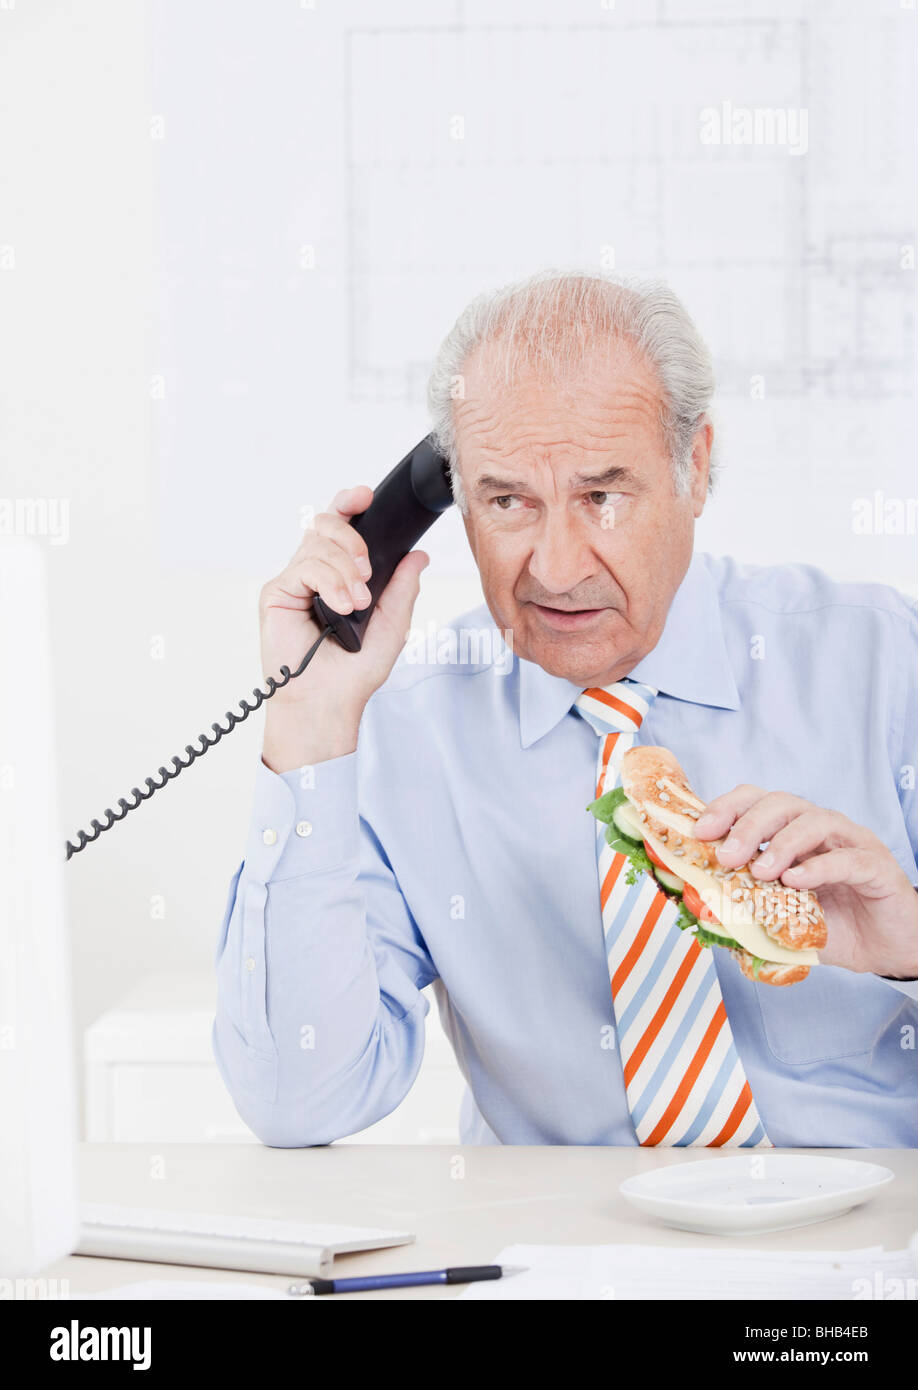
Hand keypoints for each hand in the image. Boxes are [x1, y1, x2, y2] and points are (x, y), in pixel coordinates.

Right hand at [259, 485, 427, 770]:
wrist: (329, 701)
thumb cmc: (356, 670)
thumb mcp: (393, 623)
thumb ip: (402, 587)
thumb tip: (419, 555)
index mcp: (340, 574)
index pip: (341, 526)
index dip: (349, 503)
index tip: (366, 496)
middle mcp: (315, 572)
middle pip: (326, 523)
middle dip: (351, 536)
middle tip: (366, 570)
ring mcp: (294, 581)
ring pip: (317, 543)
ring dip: (344, 569)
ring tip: (357, 602)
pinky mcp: (276, 593)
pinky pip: (304, 566)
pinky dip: (329, 582)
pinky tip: (341, 606)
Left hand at [694, 787, 917, 978]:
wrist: (885, 947)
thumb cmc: (833, 924)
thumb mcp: (781, 915)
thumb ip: (746, 908)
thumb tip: (701, 912)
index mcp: (792, 831)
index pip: (756, 800)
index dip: (726, 808)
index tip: (700, 831)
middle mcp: (820, 828)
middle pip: (782, 803)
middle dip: (748, 825)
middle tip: (727, 855)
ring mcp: (851, 842)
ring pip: (814, 821)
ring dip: (782, 843)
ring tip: (761, 871)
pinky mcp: (876, 866)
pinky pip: (847, 858)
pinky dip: (819, 867)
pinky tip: (797, 881)